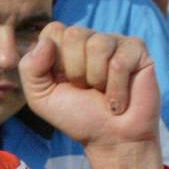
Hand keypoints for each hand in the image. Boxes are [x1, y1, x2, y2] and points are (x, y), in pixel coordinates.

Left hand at [21, 24, 164, 168]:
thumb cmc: (77, 117)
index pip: (52, 31)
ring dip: (96, 80)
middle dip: (75, 71)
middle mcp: (89, 39)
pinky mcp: (138, 50)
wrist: (111, 138)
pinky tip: (118, 99)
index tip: (62, 82)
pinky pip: (119, 62)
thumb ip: (30, 69)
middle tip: (84, 89)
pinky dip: (116, 89)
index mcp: (64, 47)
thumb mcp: (41, 98)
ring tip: (101, 92)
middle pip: (74, 34)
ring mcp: (115, 42)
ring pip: (98, 45)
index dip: (52, 61)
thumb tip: (45, 42)